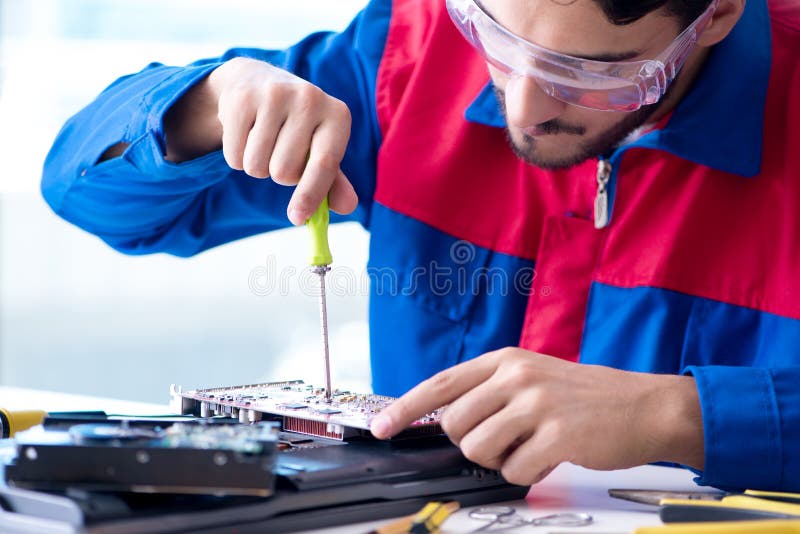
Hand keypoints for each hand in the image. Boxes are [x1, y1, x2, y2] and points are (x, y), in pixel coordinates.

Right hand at [164, 57, 356, 224]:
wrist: (258, 81)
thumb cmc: (298, 127)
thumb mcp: (321, 149)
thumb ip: (334, 181)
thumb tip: (348, 206)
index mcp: (337, 115)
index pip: (324, 165)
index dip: (310, 196)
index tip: (297, 219)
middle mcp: (310, 99)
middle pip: (284, 172)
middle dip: (278, 174)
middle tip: (280, 152)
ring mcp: (275, 95)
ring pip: (257, 166)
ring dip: (256, 167)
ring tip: (263, 141)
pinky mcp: (242, 98)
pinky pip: (234, 155)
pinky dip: (236, 157)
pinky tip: (246, 134)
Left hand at [371, 347, 703, 484]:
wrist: (645, 405)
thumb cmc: (584, 397)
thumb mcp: (533, 377)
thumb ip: (491, 392)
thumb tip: (446, 420)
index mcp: (505, 361)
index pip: (441, 383)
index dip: (405, 407)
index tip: (380, 428)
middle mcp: (516, 376)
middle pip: (455, 424)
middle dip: (472, 442)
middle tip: (508, 438)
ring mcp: (537, 403)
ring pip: (478, 449)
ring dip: (501, 459)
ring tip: (531, 445)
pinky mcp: (559, 434)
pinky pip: (515, 471)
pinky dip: (528, 474)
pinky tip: (551, 456)